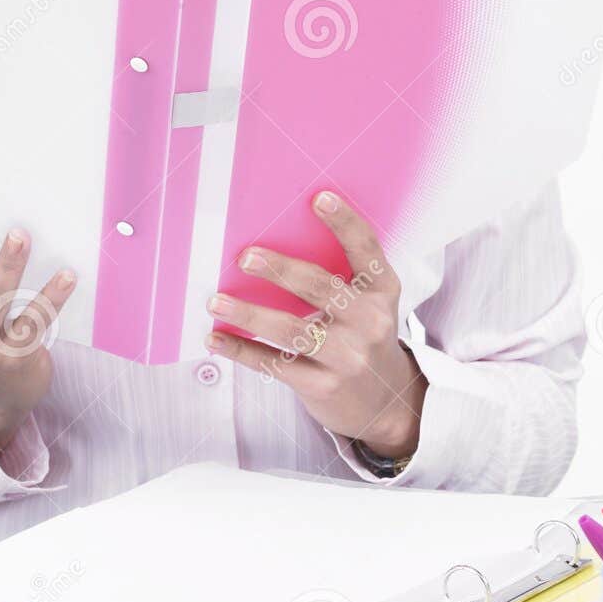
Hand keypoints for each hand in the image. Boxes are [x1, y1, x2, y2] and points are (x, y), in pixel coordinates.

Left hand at [203, 189, 427, 459]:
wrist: (386, 403)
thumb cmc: (364, 339)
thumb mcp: (368, 306)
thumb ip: (340, 279)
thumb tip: (274, 247)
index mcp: (381, 292)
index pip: (366, 250)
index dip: (344, 222)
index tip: (319, 198)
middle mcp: (369, 322)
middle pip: (320, 288)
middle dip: (280, 270)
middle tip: (245, 257)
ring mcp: (347, 357)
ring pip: (291, 330)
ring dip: (249, 314)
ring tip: (216, 300)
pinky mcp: (323, 386)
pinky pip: (275, 364)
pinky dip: (242, 350)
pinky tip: (217, 338)